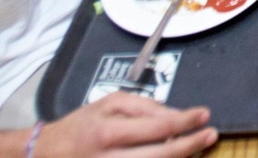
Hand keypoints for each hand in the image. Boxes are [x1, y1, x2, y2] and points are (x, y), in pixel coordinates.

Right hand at [38, 93, 215, 157]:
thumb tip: (172, 114)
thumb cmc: (80, 125)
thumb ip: (140, 107)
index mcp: (108, 133)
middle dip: (190, 146)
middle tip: (210, 134)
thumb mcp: (106, 104)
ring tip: (198, 147)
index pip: (156, 127)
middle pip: (160, 156)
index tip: (204, 114)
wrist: (46, 155)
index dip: (184, 121)